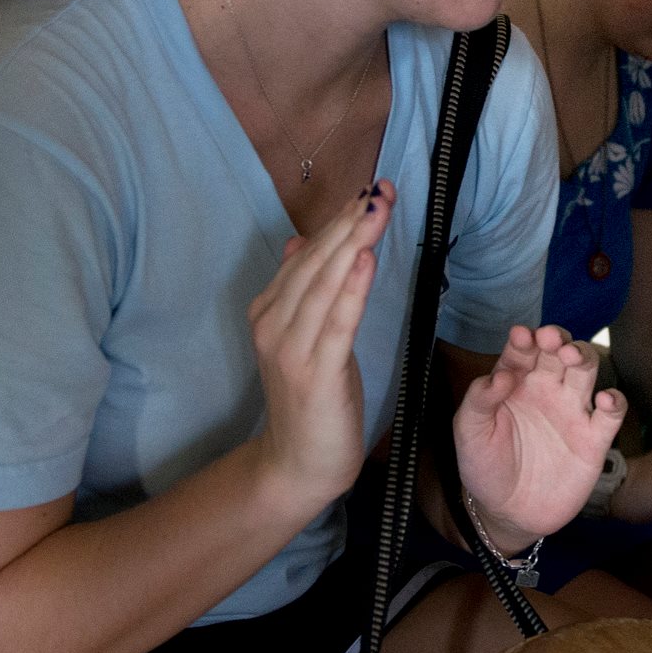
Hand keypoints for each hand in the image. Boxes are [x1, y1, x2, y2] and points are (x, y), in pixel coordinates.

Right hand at [248, 182, 395, 510]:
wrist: (297, 464)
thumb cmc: (310, 400)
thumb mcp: (304, 339)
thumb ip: (301, 292)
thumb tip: (299, 242)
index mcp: (269, 312)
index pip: (308, 255)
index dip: (338, 221)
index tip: (371, 189)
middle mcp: (273, 325)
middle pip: (316, 262)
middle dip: (350, 222)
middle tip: (382, 188)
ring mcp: (291, 349)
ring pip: (325, 284)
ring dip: (354, 242)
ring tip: (378, 208)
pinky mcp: (315, 373)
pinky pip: (337, 323)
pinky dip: (352, 289)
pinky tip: (367, 259)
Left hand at [455, 324, 628, 538]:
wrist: (508, 513)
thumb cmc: (486, 467)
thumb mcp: (469, 433)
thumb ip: (479, 401)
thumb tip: (501, 375)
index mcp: (515, 383)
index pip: (523, 351)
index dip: (524, 340)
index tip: (521, 337)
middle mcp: (547, 390)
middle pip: (559, 351)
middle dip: (557, 339)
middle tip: (550, 339)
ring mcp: (572, 412)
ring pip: (587, 371)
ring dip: (583, 356)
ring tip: (572, 355)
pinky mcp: (594, 439)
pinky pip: (612, 413)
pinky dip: (615, 402)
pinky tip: (604, 400)